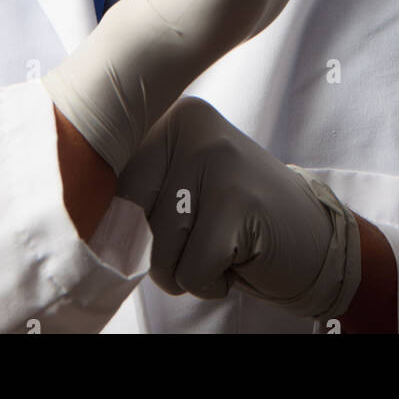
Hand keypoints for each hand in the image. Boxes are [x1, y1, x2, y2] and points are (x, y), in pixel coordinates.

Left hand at [116, 96, 360, 320]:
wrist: (314, 237)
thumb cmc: (233, 218)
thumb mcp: (183, 182)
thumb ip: (137, 187)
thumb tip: (83, 221)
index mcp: (170, 117)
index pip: (111, 182)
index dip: (127, 224)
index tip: (166, 224)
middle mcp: (189, 125)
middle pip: (133, 219)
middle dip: (163, 250)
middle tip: (204, 233)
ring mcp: (216, 159)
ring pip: (160, 252)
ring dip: (190, 268)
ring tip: (224, 241)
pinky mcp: (237, 202)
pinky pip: (192, 271)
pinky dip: (212, 282)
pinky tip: (240, 256)